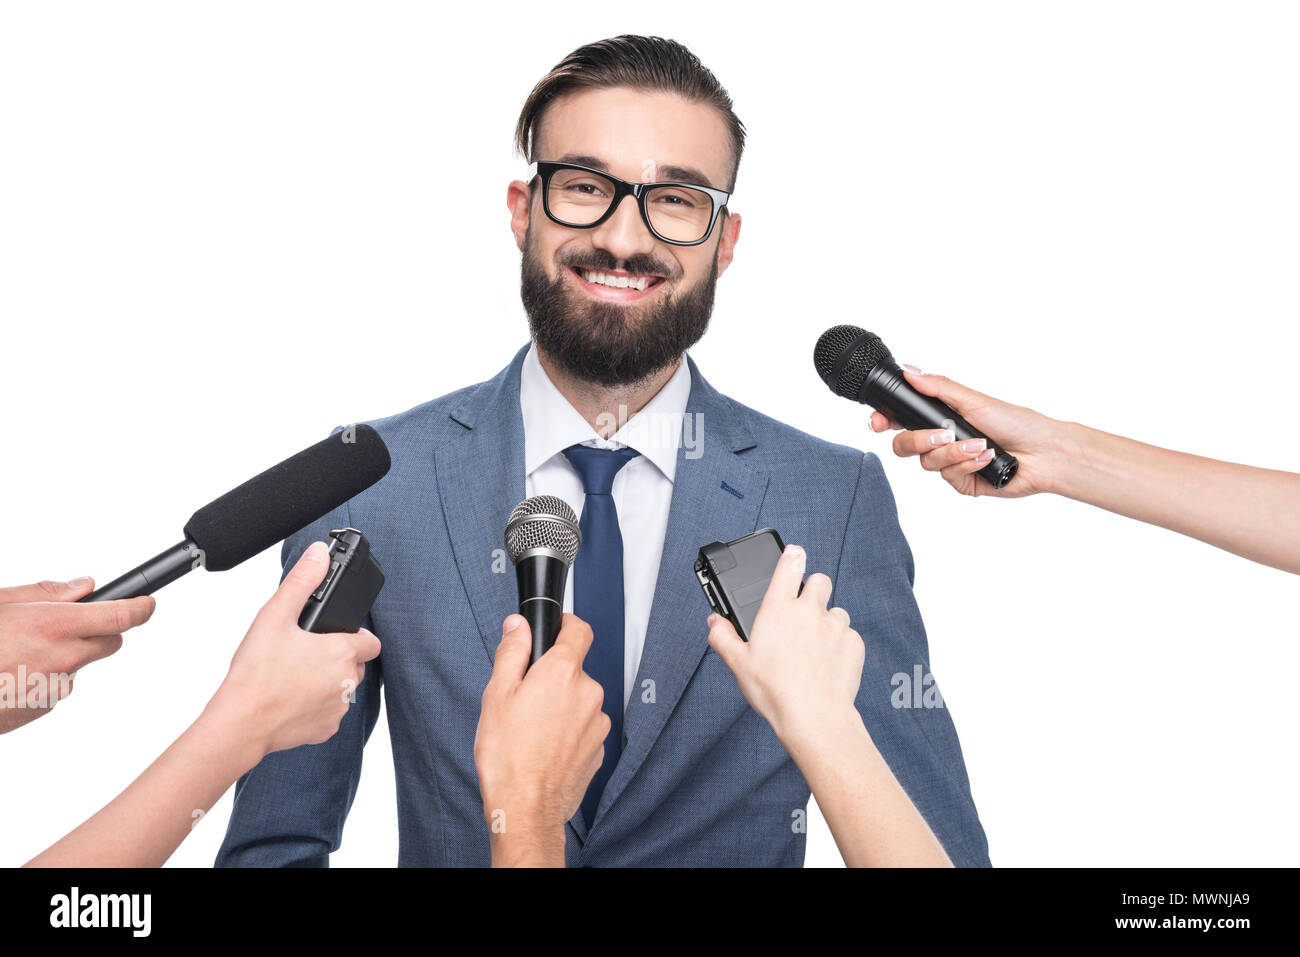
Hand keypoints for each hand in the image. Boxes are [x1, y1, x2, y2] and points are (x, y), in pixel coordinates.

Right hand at [0, 578, 155, 733]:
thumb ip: (44, 593)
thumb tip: (84, 586)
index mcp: (55, 626)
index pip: (120, 616)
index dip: (140, 608)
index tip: (148, 603)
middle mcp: (63, 658)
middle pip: (109, 642)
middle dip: (100, 631)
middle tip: (68, 623)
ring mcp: (55, 687)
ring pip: (78, 665)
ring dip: (62, 656)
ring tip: (17, 651)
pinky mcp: (43, 708)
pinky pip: (56, 686)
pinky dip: (42, 677)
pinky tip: (10, 672)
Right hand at [204, 542, 380, 761]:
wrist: (239, 724)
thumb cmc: (255, 674)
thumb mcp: (275, 616)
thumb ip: (301, 581)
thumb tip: (318, 555)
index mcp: (342, 652)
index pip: (370, 640)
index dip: (353, 635)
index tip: (332, 635)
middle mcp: (348, 682)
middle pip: (355, 663)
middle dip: (336, 656)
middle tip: (304, 653)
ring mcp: (338, 708)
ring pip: (342, 688)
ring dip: (326, 681)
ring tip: (294, 675)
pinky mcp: (325, 730)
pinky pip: (329, 712)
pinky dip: (315, 706)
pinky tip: (291, 698)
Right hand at [474, 613, 607, 866]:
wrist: (526, 807)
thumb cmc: (508, 756)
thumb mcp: (497, 694)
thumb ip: (512, 652)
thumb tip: (518, 625)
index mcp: (562, 673)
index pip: (579, 630)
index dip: (565, 626)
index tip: (555, 630)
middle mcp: (588, 692)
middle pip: (574, 669)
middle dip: (553, 677)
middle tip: (525, 698)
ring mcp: (598, 722)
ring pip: (579, 700)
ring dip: (562, 706)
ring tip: (533, 730)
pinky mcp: (599, 747)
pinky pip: (584, 726)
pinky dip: (569, 730)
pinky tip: (546, 747)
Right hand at [707, 544, 863, 745]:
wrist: (814, 716)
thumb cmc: (775, 691)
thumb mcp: (738, 663)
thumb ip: (722, 636)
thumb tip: (715, 622)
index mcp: (778, 609)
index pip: (789, 565)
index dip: (792, 555)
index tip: (794, 554)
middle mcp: (809, 610)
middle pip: (819, 580)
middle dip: (812, 590)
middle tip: (802, 612)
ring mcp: (835, 625)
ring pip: (836, 609)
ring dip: (827, 620)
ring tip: (814, 646)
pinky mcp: (854, 643)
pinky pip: (848, 634)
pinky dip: (840, 644)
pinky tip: (827, 663)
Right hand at [869, 366, 1069, 497]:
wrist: (1043, 452)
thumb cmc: (1016, 422)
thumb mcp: (973, 400)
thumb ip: (938, 387)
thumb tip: (910, 371)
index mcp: (939, 417)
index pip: (900, 420)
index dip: (883, 420)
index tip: (878, 422)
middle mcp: (941, 440)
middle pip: (904, 445)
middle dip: (920, 441)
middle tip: (942, 434)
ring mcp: (950, 463)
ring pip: (927, 463)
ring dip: (954, 452)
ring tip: (979, 444)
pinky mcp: (962, 482)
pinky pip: (948, 477)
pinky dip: (967, 465)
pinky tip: (985, 458)